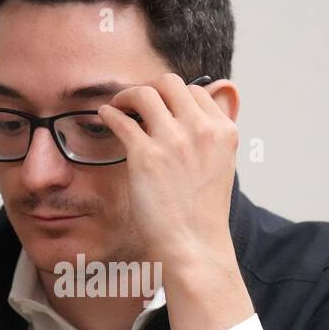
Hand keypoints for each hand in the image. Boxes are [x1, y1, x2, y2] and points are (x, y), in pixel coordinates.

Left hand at [97, 74, 239, 267]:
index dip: (175, 97)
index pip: (198, 92)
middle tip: (137, 103)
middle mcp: (201, 130)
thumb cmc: (203, 212)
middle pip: (170, 84)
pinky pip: (120, 119)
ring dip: (126, 96)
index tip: (161, 107)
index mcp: (223, 131)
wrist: (194, 245)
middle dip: (150, 89)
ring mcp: (173, 141)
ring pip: (144, 94)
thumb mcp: (222, 164)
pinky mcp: (145, 155)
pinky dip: (109, 113)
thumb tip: (217, 92)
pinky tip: (105, 117)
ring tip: (119, 107)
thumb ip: (215, 132)